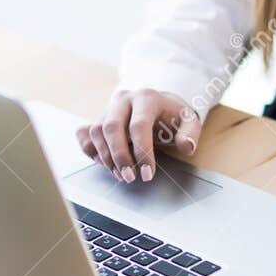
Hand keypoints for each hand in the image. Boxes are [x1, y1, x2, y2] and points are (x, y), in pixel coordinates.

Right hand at [75, 89, 201, 183]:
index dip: (142, 152)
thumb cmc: (173, 116)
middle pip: (112, 127)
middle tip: (129, 178)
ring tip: (120, 174)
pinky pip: (85, 133)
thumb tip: (186, 146)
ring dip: (105, 157)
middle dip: (119, 156)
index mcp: (147, 98)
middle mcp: (124, 99)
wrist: (159, 104)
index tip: (147, 175)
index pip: (139, 126)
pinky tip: (104, 163)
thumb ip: (190, 133)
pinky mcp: (99, 118)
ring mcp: (109, 107)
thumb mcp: (188, 121)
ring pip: (97, 131)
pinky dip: (90, 150)